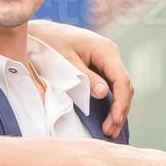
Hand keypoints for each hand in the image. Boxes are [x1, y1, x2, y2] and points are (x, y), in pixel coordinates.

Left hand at [28, 21, 133, 137]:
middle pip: (124, 86)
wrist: (40, 33)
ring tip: (110, 130)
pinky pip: (111, 86)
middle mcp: (110, 54)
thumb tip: (104, 93)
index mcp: (105, 50)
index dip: (121, 103)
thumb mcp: (66, 62)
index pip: (121, 80)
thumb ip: (86, 78)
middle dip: (120, 110)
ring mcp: (106, 60)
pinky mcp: (100, 66)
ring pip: (120, 88)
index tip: (115, 121)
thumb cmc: (51, 45)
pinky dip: (111, 102)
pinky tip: (108, 117)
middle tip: (111, 132)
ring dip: (117, 109)